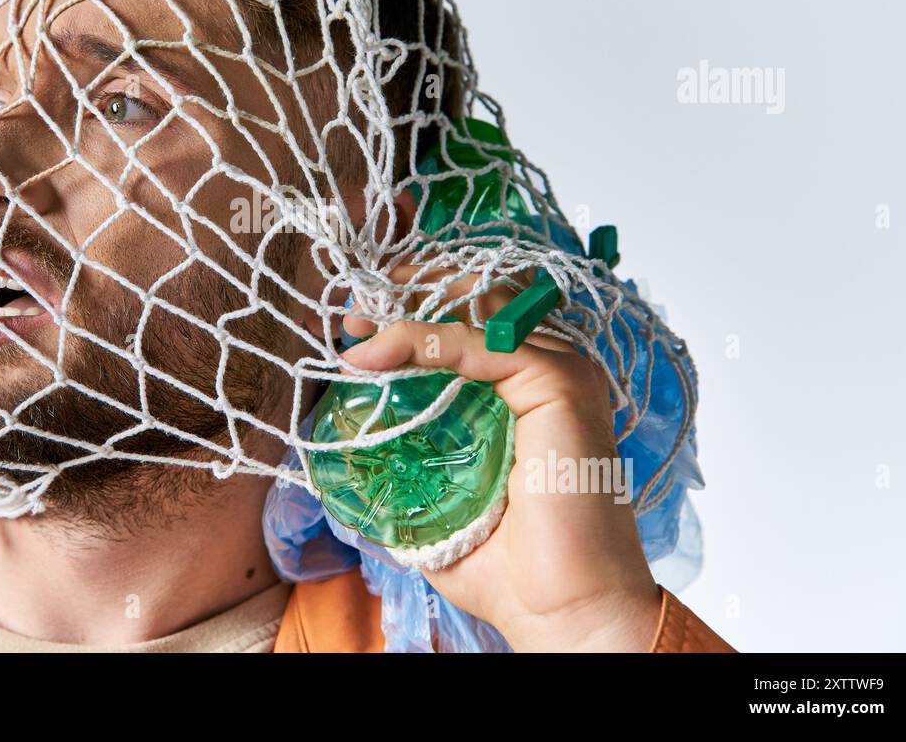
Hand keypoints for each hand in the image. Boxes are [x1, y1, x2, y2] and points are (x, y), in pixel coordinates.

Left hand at [339, 278, 662, 651]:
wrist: (560, 610)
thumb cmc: (512, 567)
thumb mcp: (438, 501)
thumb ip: (406, 467)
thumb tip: (344, 457)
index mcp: (530, 388)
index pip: (472, 316)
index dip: (412, 308)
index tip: (357, 328)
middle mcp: (551, 368)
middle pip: (477, 295)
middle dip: (406, 294)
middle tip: (351, 317)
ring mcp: (561, 370)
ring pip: (478, 305)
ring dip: (407, 308)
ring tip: (355, 327)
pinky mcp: (559, 383)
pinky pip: (479, 341)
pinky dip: (419, 339)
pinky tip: (374, 354)